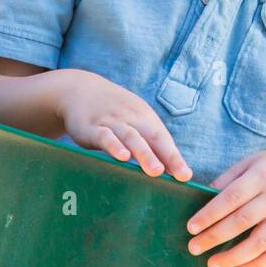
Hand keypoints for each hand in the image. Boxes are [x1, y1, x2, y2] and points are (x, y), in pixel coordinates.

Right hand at [51, 69, 192, 180]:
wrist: (79, 90)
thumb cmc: (113, 113)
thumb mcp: (133, 122)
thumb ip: (148, 144)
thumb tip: (168, 171)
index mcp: (145, 119)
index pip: (164, 139)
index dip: (175, 158)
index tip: (186, 176)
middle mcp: (132, 118)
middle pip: (153, 138)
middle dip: (168, 157)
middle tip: (180, 175)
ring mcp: (113, 121)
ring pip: (131, 137)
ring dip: (145, 154)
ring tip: (156, 171)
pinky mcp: (92, 127)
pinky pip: (105, 136)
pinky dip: (114, 146)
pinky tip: (122, 157)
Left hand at [185, 145, 265, 266]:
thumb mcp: (253, 162)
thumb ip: (229, 178)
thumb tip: (204, 196)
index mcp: (261, 177)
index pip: (231, 198)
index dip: (210, 214)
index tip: (191, 227)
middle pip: (242, 222)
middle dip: (214, 237)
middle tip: (194, 248)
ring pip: (259, 242)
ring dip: (234, 256)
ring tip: (212, 264)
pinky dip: (259, 264)